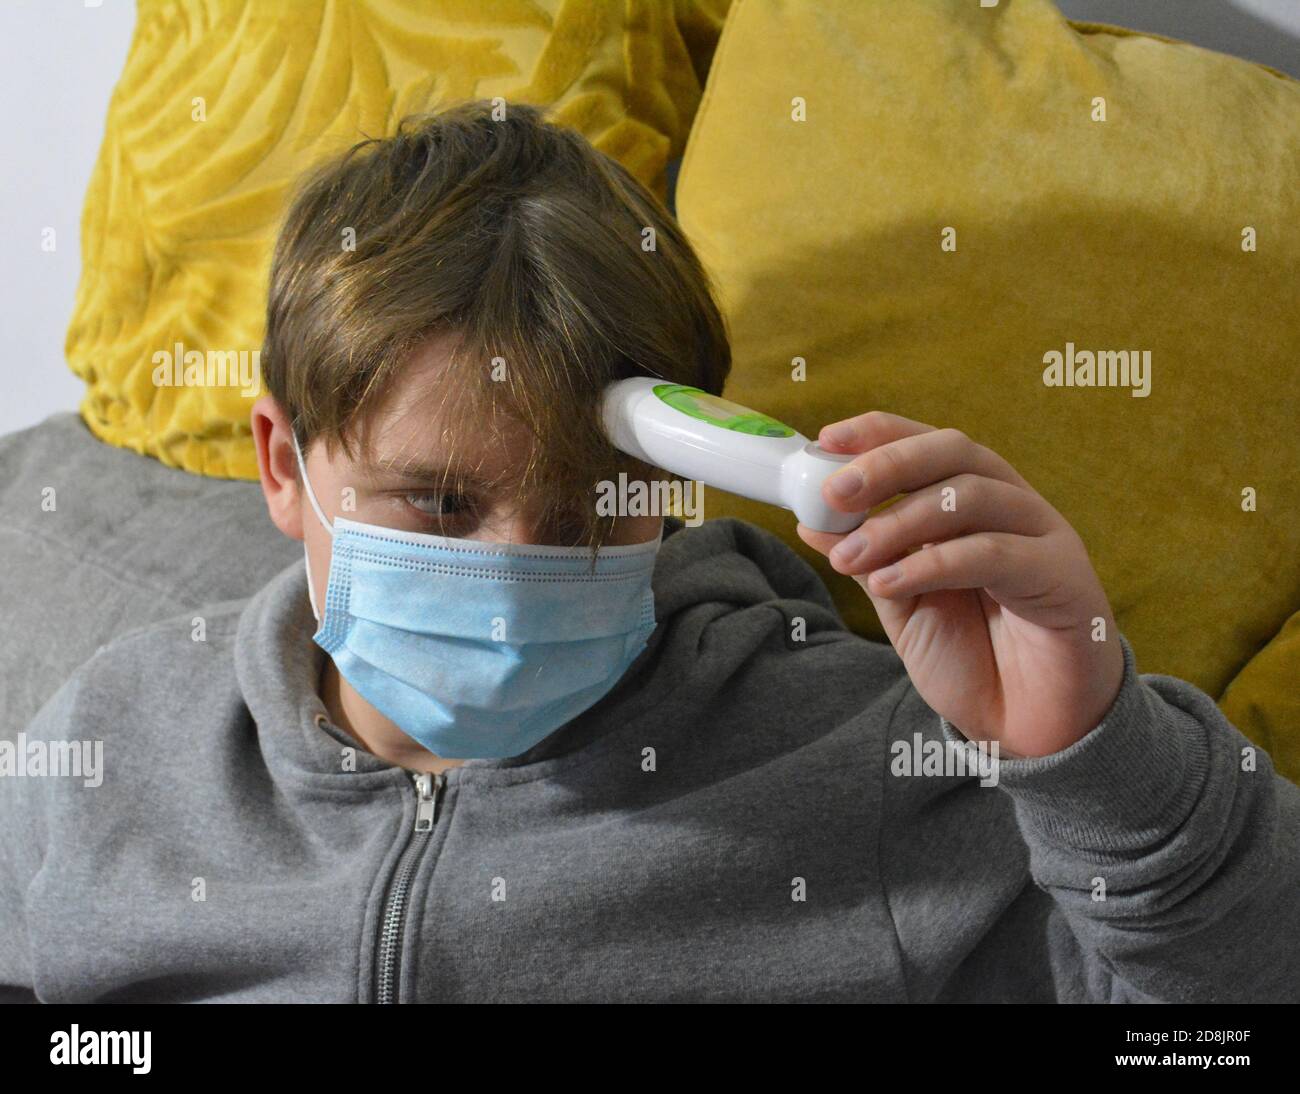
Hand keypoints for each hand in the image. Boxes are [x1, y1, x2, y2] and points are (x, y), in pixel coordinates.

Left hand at [797, 411, 1124, 757]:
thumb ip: (867, 558)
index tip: (825, 440)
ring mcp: (1044, 535)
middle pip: (955, 452)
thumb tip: (810, 521)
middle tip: (836, 492)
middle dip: (888, 465)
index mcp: (973, 501)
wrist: (1025, 725)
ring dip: (900, 523)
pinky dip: (934, 563)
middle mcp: (1012, 505)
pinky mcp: (1065, 575)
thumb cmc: (970, 657)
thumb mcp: (901, 603)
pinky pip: (996, 553)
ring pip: (972, 497)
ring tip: (852, 558)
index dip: (879, 433)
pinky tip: (889, 583)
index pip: (929, 444)